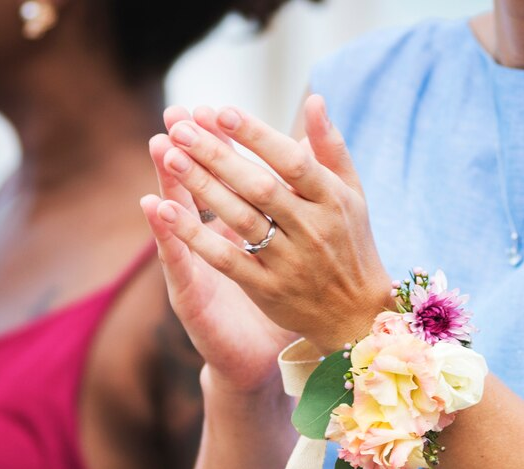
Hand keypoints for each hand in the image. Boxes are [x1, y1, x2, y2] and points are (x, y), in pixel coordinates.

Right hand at [142, 106, 295, 392]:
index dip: (215, 147)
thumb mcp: (281, 254)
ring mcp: (194, 269)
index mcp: (231, 231)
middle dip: (186, 152)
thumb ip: (285, 210)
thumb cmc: (274, 303)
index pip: (221, 181)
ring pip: (179, 219)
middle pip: (193, 191)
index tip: (209, 108)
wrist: (259, 361)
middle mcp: (207, 246)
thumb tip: (305, 159)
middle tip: (174, 115)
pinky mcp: (189, 298)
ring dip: (169, 182)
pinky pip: (178, 262)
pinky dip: (168, 234)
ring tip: (159, 146)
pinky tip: (153, 206)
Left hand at [151, 95, 391, 354]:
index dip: (256, 135)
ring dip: (202, 187)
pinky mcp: (268, 290)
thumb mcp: (352, 194)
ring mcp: (289, 262)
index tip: (221, 111)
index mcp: (332, 200)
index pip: (291, 161)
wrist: (357, 313)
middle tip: (180, 127)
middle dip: (217, 155)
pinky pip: (227, 261)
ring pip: (241, 220)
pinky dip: (196, 237)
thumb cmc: (351, 243)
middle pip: (259, 187)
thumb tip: (314, 100)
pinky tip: (167, 212)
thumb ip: (331, 148)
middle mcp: (312, 230)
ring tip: (169, 156)